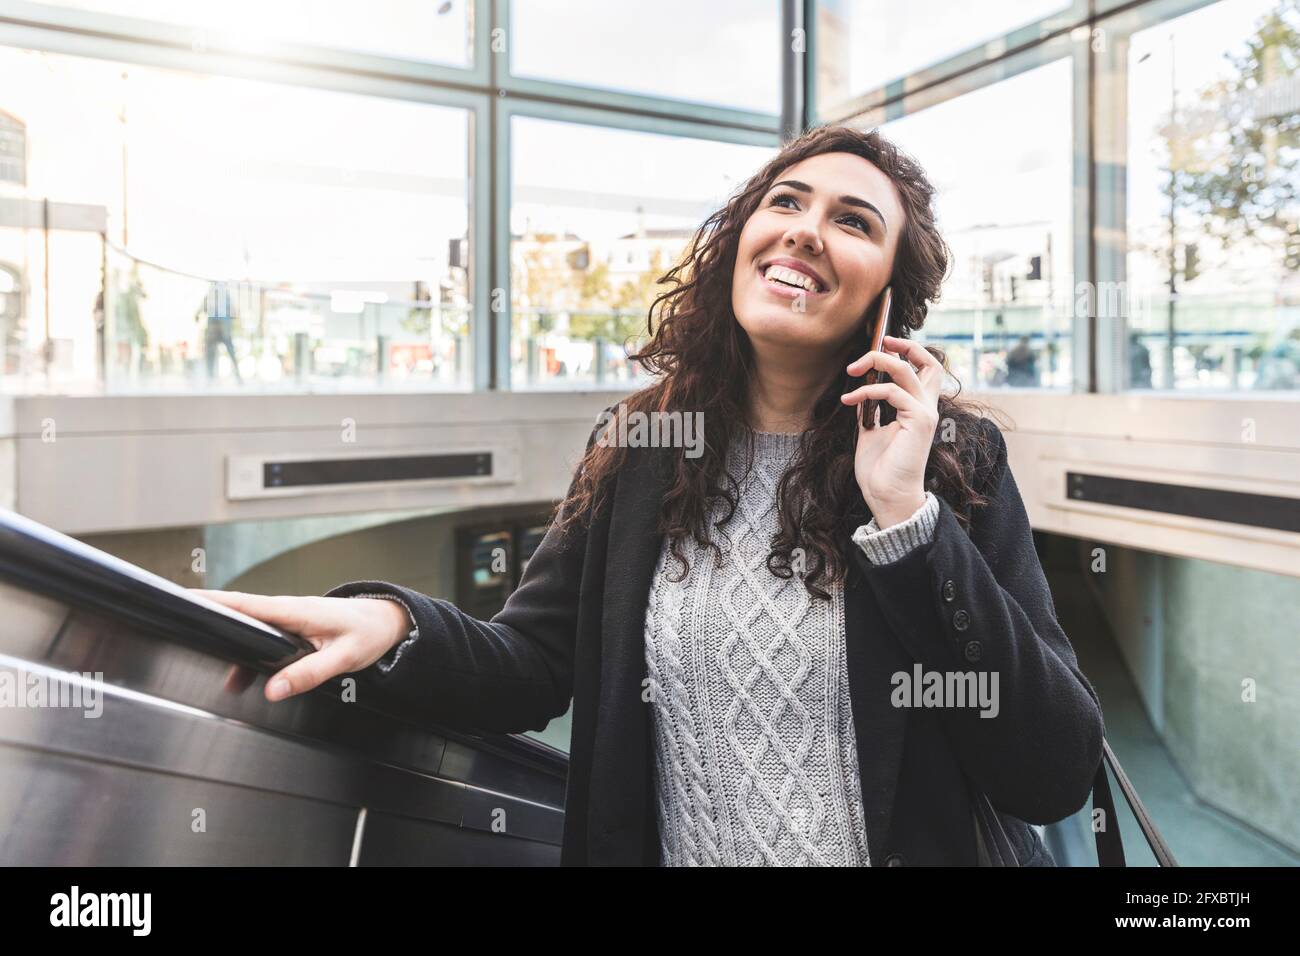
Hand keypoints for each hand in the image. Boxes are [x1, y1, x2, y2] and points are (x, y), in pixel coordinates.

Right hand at [189, 589, 412, 702]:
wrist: (387, 621)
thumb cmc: (368, 633)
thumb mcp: (343, 657)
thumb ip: (308, 674)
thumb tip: (272, 690)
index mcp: (295, 611)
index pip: (246, 603)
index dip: (214, 601)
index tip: (184, 600)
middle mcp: (288, 611)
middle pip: (239, 613)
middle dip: (210, 619)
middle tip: (178, 629)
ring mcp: (289, 619)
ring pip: (250, 629)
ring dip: (230, 644)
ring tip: (201, 662)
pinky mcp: (293, 629)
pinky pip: (263, 638)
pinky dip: (249, 654)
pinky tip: (239, 677)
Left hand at [841, 335, 942, 525]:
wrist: (886, 495)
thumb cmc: (880, 469)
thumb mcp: (870, 432)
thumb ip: (870, 411)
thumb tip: (860, 394)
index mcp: (918, 409)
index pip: (925, 371)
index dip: (909, 352)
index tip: (883, 346)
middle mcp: (927, 408)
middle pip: (930, 362)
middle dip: (905, 346)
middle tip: (880, 343)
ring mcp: (925, 413)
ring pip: (906, 370)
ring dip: (876, 362)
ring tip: (852, 369)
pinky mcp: (918, 421)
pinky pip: (892, 392)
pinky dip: (867, 391)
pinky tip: (850, 400)